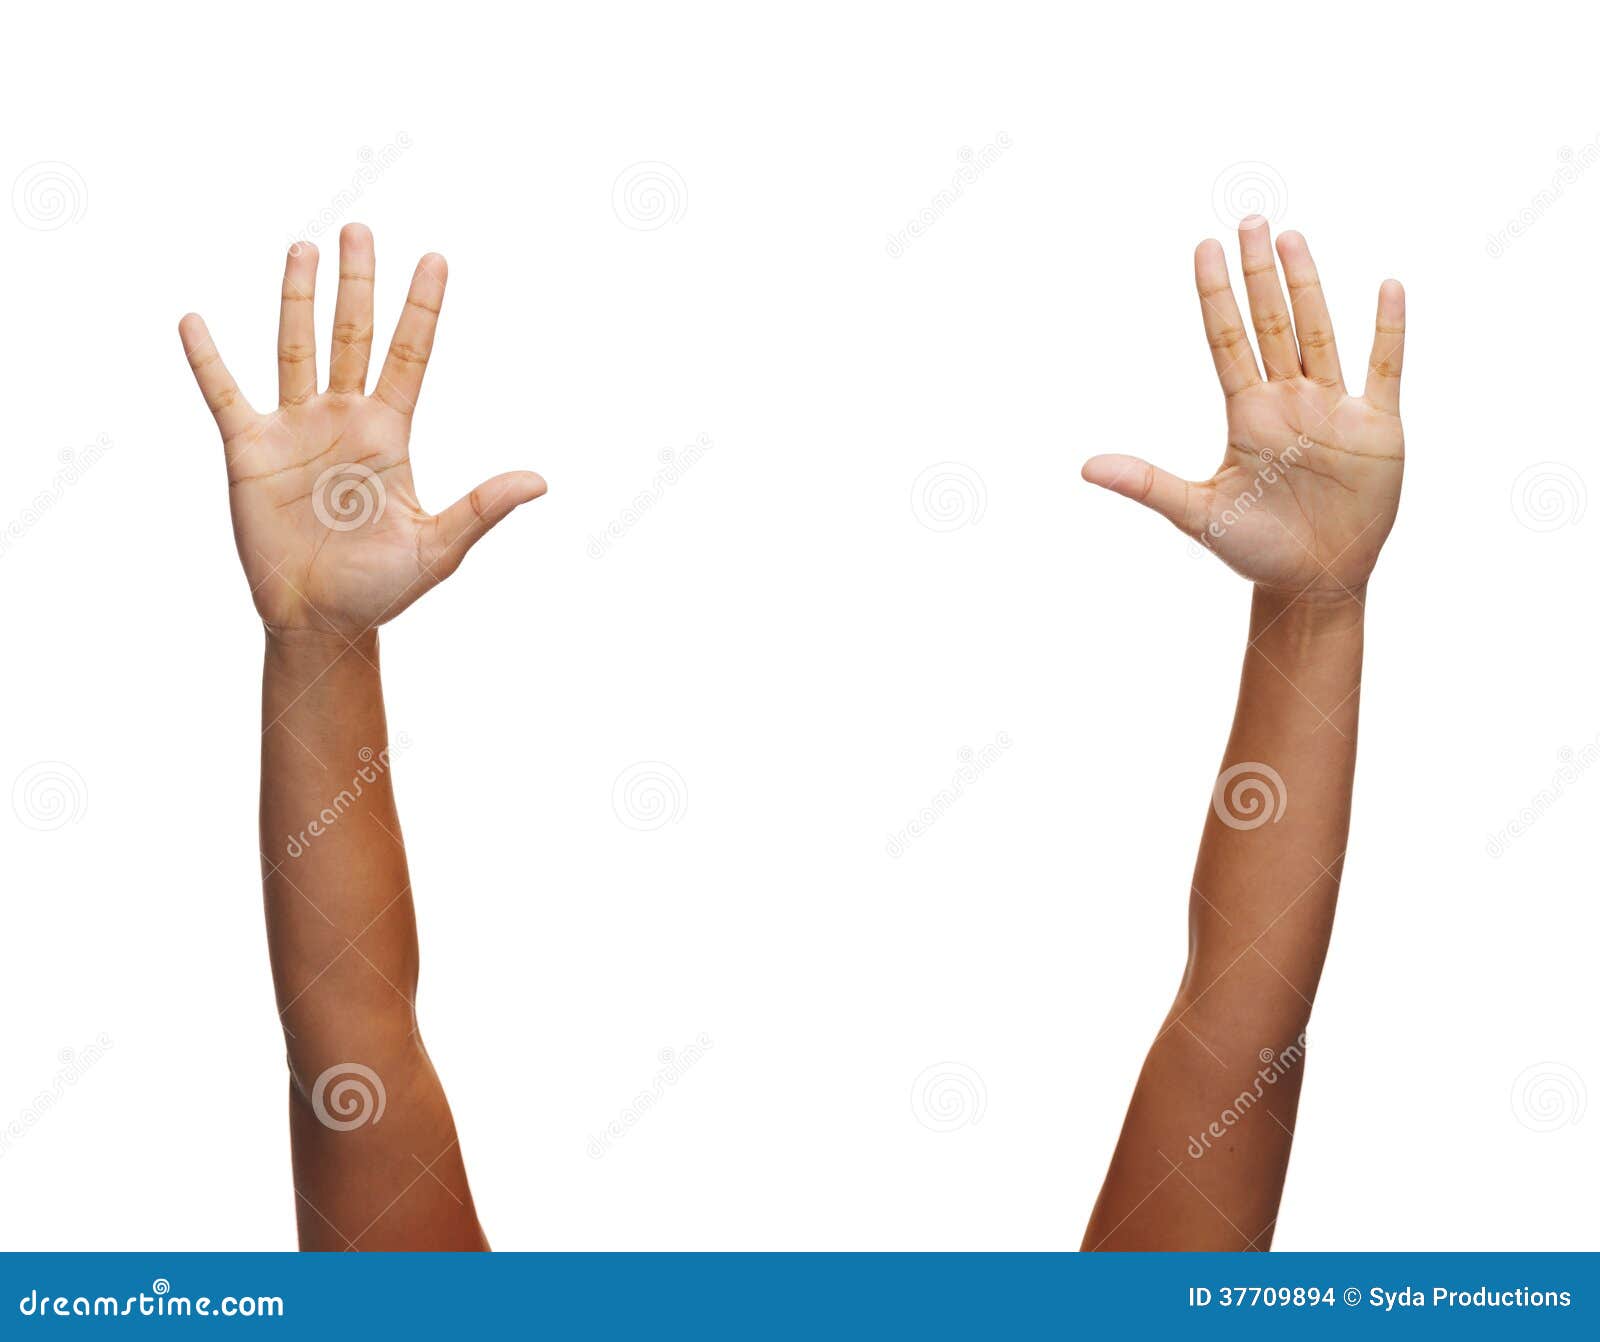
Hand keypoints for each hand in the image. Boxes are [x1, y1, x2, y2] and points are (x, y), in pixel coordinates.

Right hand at [179, 225, 545, 634]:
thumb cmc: (383, 588)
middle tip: (360, 230)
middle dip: (357, 284)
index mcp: (389, 434)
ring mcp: (295, 429)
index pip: (409, 356)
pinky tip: (194, 320)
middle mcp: (343, 418)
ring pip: (295, 348)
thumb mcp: (438, 548)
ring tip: (302, 247)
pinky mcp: (249, 451)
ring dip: (296, 298)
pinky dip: (208, 360)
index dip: (422, 309)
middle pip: (352, 336)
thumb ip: (483, 508)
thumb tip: (540, 480)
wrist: (321, 620)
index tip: (436, 258)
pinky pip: (225, 395)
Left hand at [1082, 216, 1403, 599]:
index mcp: (1247, 414)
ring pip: (1319, 334)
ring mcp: (1334, 409)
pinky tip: (1386, 287)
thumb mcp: (1197, 514)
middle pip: (1272, 324)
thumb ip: (1147, 485)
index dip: (1216, 295)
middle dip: (1260, 275)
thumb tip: (1085, 467)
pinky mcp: (1378, 428)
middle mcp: (1289, 400)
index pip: (1225, 341)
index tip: (1204, 247)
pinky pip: (1384, 369)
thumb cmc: (1255, 548)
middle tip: (1251, 220)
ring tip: (1294, 239)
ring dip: (1309, 287)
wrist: (1312, 581)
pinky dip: (1387, 331)